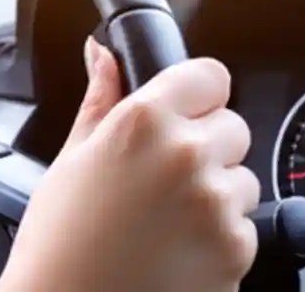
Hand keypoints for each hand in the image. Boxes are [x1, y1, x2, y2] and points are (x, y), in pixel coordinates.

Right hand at [0, 39, 259, 291]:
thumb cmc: (60, 242)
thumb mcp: (71, 159)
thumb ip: (101, 98)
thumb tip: (103, 54)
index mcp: (143, 120)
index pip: (211, 75)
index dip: (197, 95)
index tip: (184, 113)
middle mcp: (186, 153)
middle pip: (233, 127)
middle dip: (207, 148)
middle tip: (163, 180)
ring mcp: (215, 202)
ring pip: (243, 179)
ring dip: (217, 195)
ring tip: (166, 221)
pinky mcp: (236, 248)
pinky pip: (244, 226)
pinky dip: (220, 238)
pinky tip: (177, 250)